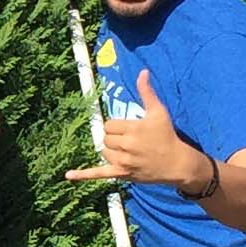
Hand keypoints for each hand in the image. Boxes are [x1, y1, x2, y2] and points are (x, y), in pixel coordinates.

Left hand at [63, 70, 204, 191]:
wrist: (177, 163)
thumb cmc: (167, 135)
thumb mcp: (158, 111)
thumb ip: (146, 92)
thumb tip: (142, 72)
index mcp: (132, 129)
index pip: (109, 125)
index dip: (117, 126)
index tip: (130, 129)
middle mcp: (126, 146)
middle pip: (105, 138)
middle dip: (115, 138)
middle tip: (130, 140)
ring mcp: (123, 162)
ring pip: (104, 152)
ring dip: (111, 150)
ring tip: (127, 151)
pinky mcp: (122, 174)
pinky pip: (99, 174)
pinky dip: (83, 175)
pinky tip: (68, 175)